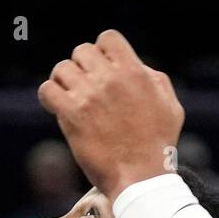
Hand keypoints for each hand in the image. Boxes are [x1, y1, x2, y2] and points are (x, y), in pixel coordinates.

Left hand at [38, 30, 184, 197]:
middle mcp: (110, 79)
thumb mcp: (171, 107)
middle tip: (85, 89)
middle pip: (82, 52)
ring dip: (63, 81)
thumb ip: (155, 80)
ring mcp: (89, 96)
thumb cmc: (158, 147)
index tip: (103, 70)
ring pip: (62, 68)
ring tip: (70, 98)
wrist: (141, 178)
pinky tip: (57, 108)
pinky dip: (49, 97)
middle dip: (82, 68)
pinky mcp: (72, 115)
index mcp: (134, 72)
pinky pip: (47, 90)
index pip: (108, 38)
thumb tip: (138, 67)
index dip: (103, 52)